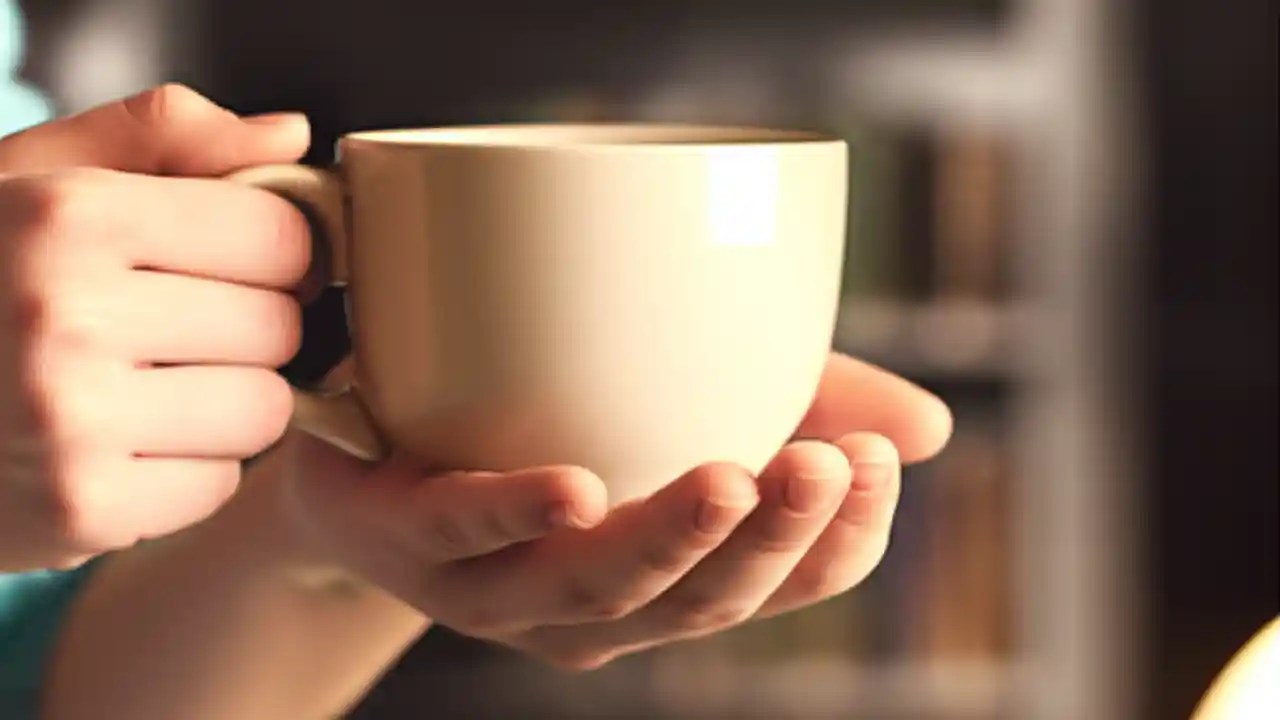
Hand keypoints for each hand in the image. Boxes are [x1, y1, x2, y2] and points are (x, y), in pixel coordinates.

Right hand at [0, 85, 311, 569]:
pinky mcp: (79, 509)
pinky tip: (122, 442)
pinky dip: (188, 469)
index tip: (237, 260)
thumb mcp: (33, 176)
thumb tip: (290, 138)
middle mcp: (66, 317)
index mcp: (69, 215)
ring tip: (151, 386)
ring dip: (227, 401)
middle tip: (178, 327)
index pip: (278, 236)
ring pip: (266, 410)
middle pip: (279, 326)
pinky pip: (219, 484)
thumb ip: (163, 138)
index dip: (273, 249)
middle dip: (248, 325)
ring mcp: (71, 422)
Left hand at [265, 353, 949, 668]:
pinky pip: (463, 530)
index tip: (882, 465)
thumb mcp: (683, 395)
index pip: (775, 588)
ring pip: (592, 589)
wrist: (366, 433)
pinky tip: (575, 489)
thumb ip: (803, 395)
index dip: (837, 544)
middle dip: (773, 541)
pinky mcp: (406, 532)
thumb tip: (929, 427)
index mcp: (663, 582)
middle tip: (833, 463)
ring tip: (736, 479)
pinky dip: (517, 512)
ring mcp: (493, 584)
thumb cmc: (546, 419)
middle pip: (696, 603)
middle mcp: (587, 608)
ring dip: (671, 542)